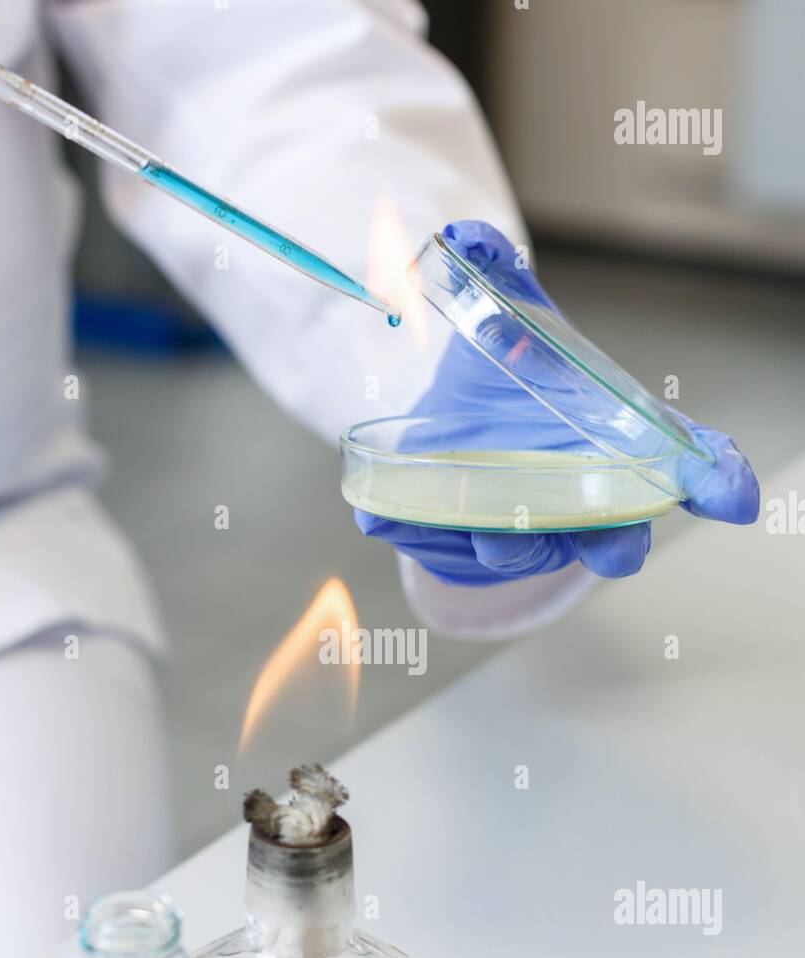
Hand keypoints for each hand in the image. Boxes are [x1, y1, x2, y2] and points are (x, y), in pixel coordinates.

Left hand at [355, 221, 758, 586]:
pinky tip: (388, 511)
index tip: (733, 495)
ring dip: (511, 546)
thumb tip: (469, 237)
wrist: (441, 423)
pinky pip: (444, 556)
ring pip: (526, 554)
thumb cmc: (503, 376)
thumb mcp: (508, 318)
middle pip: (616, 537)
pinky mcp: (459, 552)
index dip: (713, 478)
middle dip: (612, 541)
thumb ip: (499, 277)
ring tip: (486, 527)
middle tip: (610, 543)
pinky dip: (426, 537)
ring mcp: (524, 536)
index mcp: (618, 446)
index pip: (685, 464)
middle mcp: (581, 501)